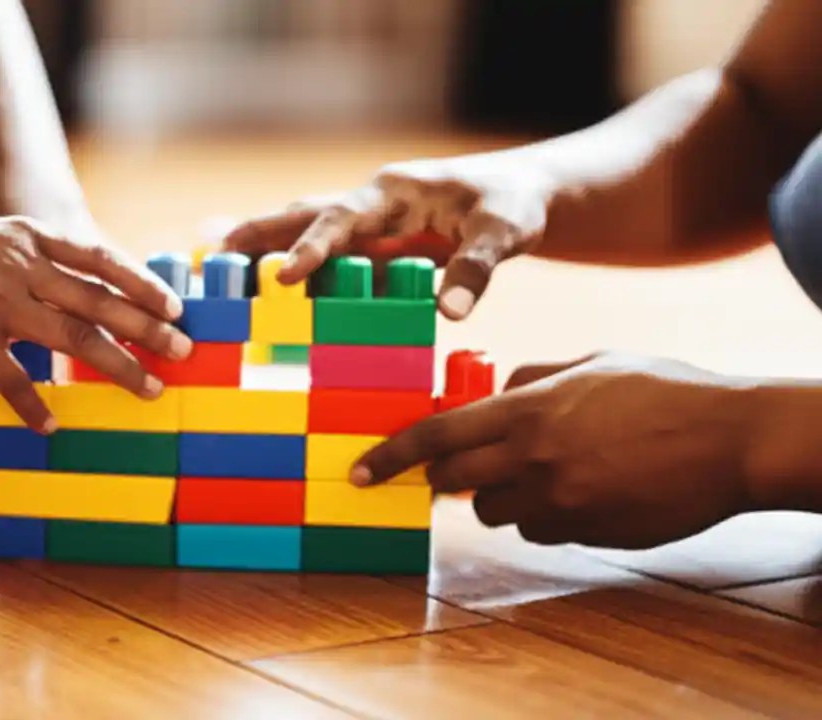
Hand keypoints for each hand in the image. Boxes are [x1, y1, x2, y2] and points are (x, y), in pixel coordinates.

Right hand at [0, 217, 190, 431]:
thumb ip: (32, 263)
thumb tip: (81, 295)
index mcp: (27, 238)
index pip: (100, 259)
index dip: (142, 285)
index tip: (176, 306)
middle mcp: (19, 265)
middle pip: (99, 301)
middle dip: (148, 328)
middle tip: (184, 349)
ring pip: (74, 338)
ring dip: (119, 367)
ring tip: (149, 390)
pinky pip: (16, 379)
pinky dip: (36, 405)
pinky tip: (54, 426)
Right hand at [221, 157, 553, 318]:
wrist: (519, 195)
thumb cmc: (514, 205)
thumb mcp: (506, 232)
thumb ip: (477, 267)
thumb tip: (449, 314)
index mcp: (394, 192)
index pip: (343, 218)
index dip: (312, 246)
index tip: (286, 276)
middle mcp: (371, 205)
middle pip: (303, 215)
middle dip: (258, 234)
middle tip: (212, 254)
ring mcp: (367, 227)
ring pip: (305, 233)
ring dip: (265, 251)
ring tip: (217, 273)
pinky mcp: (371, 249)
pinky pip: (326, 262)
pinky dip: (294, 275)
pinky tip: (266, 299)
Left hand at [351, 352, 759, 548]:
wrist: (731, 440)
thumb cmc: (664, 392)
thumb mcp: (591, 364)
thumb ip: (533, 378)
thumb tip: (494, 389)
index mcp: (527, 409)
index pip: (437, 437)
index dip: (390, 456)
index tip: (359, 472)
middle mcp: (533, 459)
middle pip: (453, 483)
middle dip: (447, 479)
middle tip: (459, 469)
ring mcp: (560, 502)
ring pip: (497, 514)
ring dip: (505, 497)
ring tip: (550, 469)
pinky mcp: (585, 533)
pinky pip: (542, 531)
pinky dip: (547, 515)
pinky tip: (586, 489)